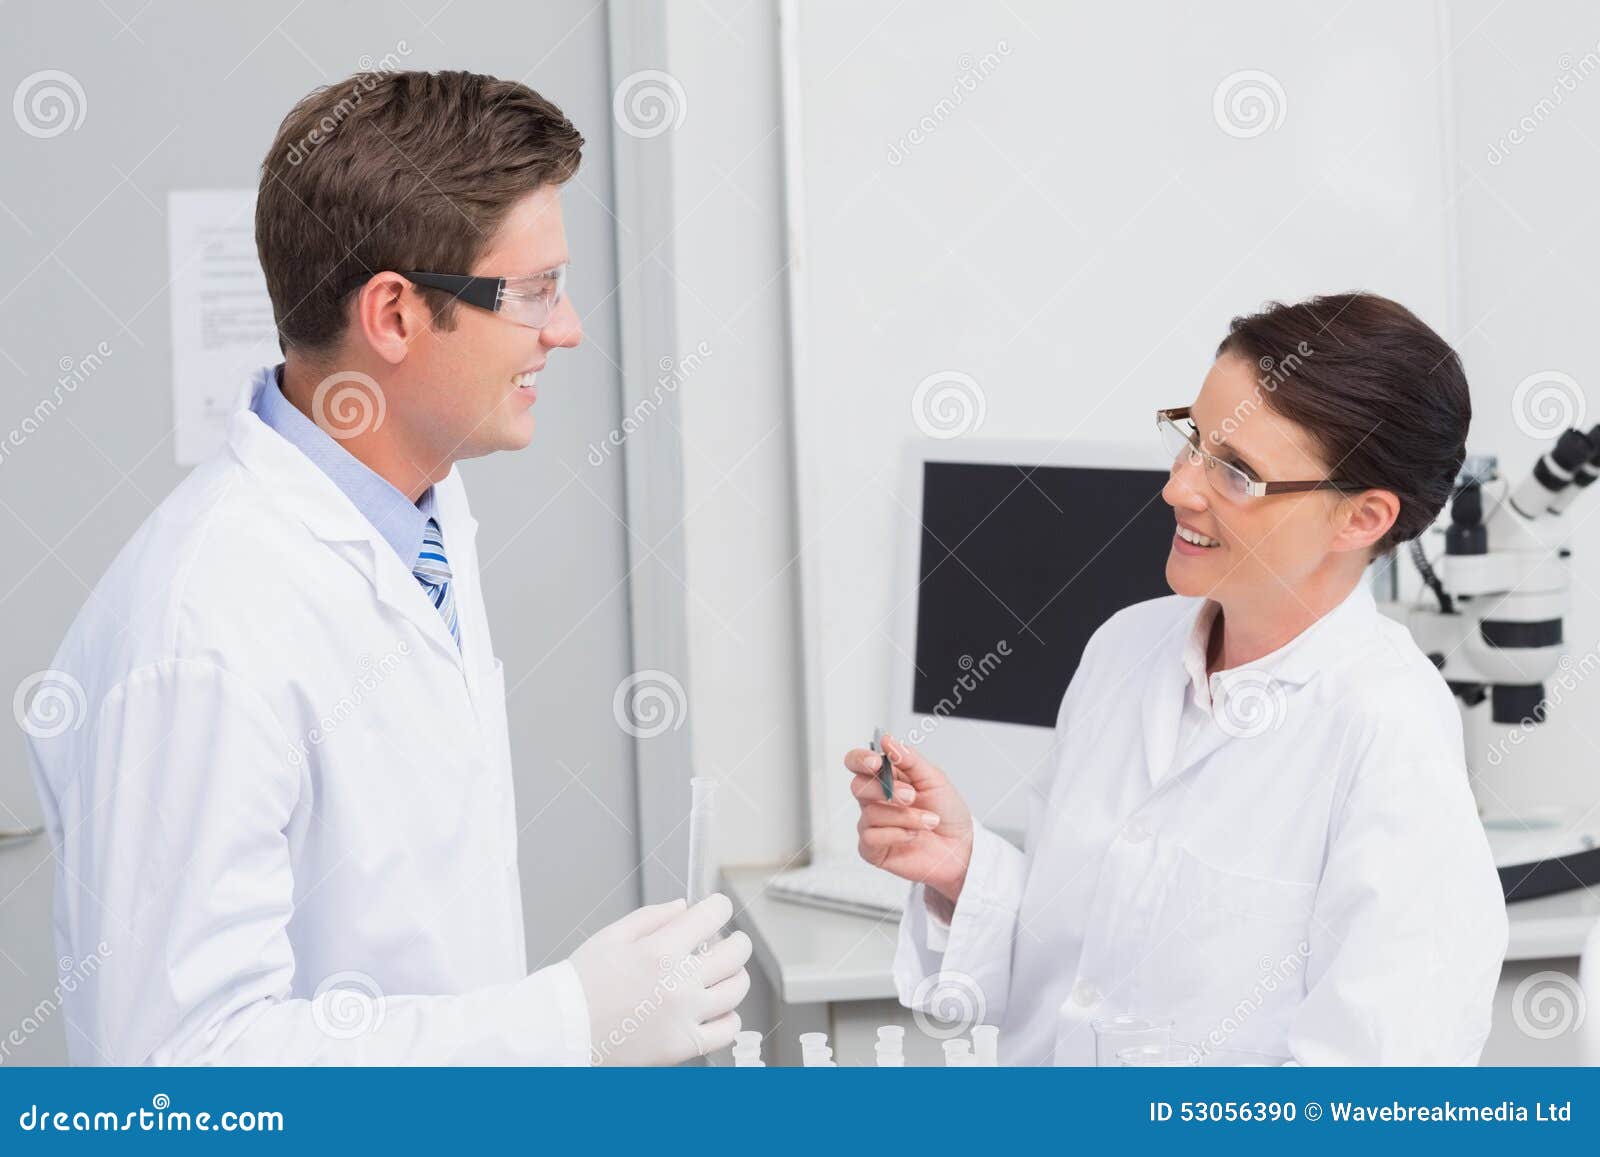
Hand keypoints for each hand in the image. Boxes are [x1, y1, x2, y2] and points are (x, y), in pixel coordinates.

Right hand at [570, 893, 751, 1065]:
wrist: (562, 1031)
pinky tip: (717, 1009)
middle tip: (729, 941)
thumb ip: (652, 917)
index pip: (712, 916)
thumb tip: (685, 907)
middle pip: (736, 952)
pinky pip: (727, 1030)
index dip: (719, 906)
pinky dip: (729, 1016)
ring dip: (735, 975)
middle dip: (736, 940)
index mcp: (659, 950)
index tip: (718, 909)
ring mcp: (683, 1016)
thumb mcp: (610, 937)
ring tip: (723, 974)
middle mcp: (677, 982)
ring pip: (737, 989)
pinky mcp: (682, 1046)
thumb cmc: (580, 984)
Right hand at [844, 734, 973, 904]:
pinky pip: (870, 838)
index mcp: (887, 778)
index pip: (858, 762)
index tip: (876, 762)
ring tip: (927, 821)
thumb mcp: (934, 779)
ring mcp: (873, 824)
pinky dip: (896, 834)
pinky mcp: (873, 849)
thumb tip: (887, 741)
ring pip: (870, 813)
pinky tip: (913, 835)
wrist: (961, 847)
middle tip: (911, 795)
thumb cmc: (947, 812)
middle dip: (885, 789)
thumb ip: (910, 759)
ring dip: (904, 816)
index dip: (861, 760)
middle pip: (857, 786)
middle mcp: (876, 800)